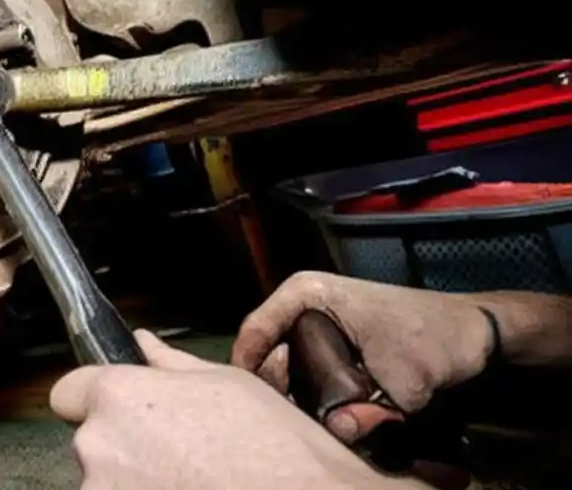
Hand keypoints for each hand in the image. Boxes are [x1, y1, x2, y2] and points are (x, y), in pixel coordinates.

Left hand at [50, 330, 412, 489]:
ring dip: (136, 480)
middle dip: (127, 444)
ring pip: (106, 480)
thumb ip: (171, 365)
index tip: (120, 412)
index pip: (69, 392)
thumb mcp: (229, 386)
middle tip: (183, 452)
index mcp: (120, 397)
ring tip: (195, 479)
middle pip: (93, 439)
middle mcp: (99, 446)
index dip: (96, 399)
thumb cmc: (278, 453)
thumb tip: (144, 344)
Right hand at [232, 272, 494, 442]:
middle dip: (279, 395)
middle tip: (293, 427)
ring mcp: (318, 326)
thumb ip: (369, 413)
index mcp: (309, 295)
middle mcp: (305, 306)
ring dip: (302, 401)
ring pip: (290, 370)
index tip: (251, 411)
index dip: (247, 372)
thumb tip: (339, 432)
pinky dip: (317, 398)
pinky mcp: (333, 346)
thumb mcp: (406, 381)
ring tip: (317, 423)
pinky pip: (309, 374)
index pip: (257, 331)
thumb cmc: (437, 337)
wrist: (478, 332)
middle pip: (269, 356)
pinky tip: (332, 417)